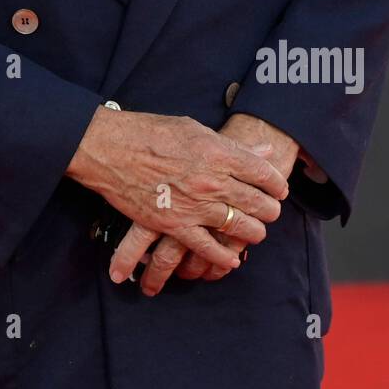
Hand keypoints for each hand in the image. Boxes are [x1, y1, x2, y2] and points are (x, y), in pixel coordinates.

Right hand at [66, 107, 288, 284]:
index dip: (277, 184)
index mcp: (218, 152)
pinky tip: (232, 260)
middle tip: (271, 212)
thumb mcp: (193, 129)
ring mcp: (194, 205)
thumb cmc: (148, 132)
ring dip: (253, 233)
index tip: (279, 188)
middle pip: (257, 202)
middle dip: (270, 210)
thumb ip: (229, 144)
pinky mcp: (174, 224)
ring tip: (255, 232)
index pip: (263, 173)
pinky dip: (223, 258)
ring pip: (239, 228)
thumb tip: (261, 151)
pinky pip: (207, 248)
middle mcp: (212, 180)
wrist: (109, 148)